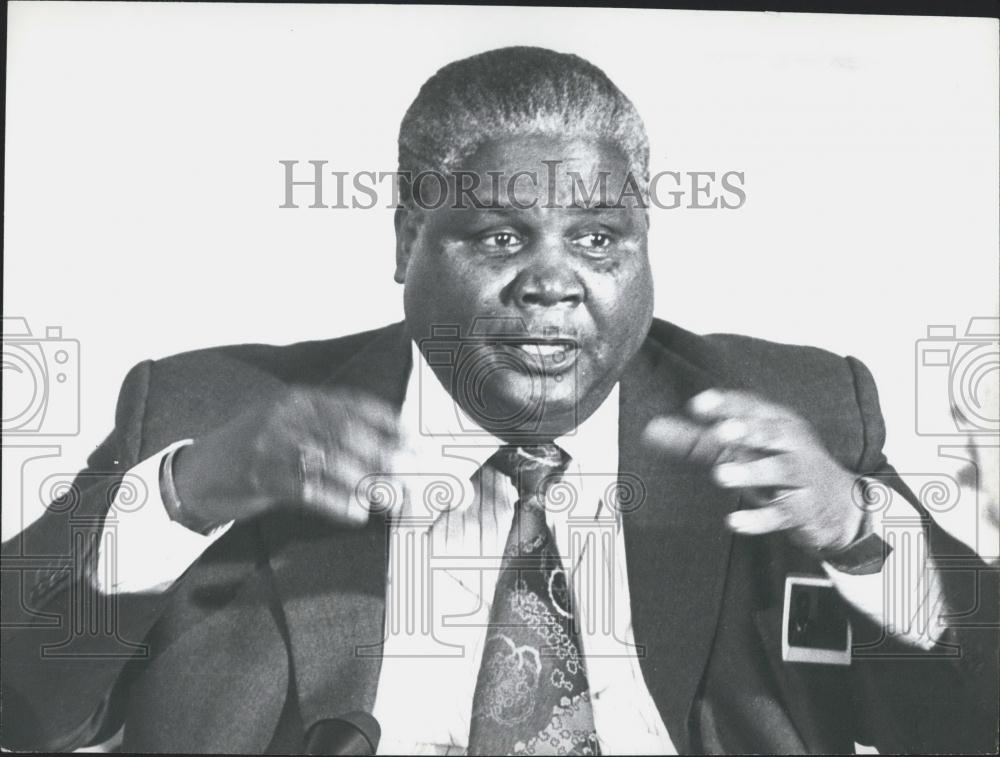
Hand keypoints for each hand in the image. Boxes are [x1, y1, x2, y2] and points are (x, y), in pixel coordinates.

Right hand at [171, 387, 400, 529]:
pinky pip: (305, 489)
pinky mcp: (259, 476)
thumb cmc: (257, 451)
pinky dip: (334, 502)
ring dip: (365, 480)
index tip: (416, 440)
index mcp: (300, 400)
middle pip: (345, 432)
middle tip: (414, 472)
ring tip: (392, 497)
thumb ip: (331, 431)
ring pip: (328, 460)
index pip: (352, 405)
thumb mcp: (292, 428)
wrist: (198, 472)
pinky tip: (357, 514)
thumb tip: (386, 449)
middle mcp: (287, 415)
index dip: (387, 421)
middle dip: (384, 452)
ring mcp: (271, 443)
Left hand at [642, 389, 865, 553]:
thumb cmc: (780, 470)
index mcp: (776, 423)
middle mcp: (792, 444)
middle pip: (772, 432)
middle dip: (748, 430)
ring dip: (752, 472)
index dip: (727, 405)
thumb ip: (694, 440)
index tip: (698, 404)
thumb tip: (650, 428)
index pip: (751, 407)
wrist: (840, 507)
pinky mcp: (804, 511)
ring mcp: (801, 478)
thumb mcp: (739, 451)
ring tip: (722, 475)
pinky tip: (734, 522)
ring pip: (780, 470)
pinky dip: (759, 519)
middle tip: (721, 431)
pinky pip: (782, 514)